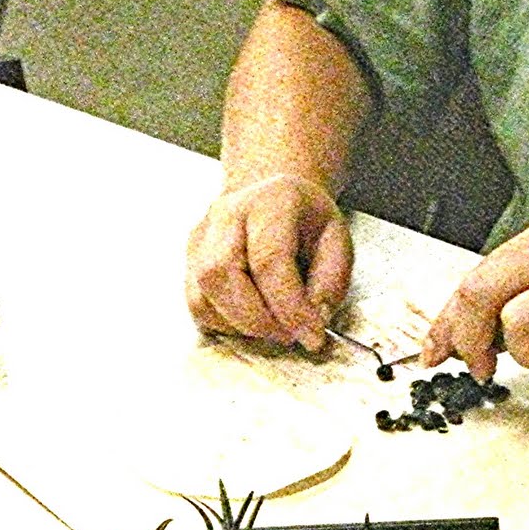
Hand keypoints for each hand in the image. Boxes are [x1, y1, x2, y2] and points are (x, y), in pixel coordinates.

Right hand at [185, 173, 352, 347]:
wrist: (273, 194)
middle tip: (289, 335)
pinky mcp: (190, 258)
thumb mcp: (338, 240)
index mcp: (271, 202)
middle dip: (257, 320)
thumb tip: (313, 320)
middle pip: (222, 274)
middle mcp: (227, 214)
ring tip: (273, 326)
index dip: (289, 307)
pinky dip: (224, 323)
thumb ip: (330, 281)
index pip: (269, 259)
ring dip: (240, 325)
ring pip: (202, 294)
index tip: (311, 335)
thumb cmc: (306, 219)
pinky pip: (197, 304)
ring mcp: (202, 236)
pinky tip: (252, 319)